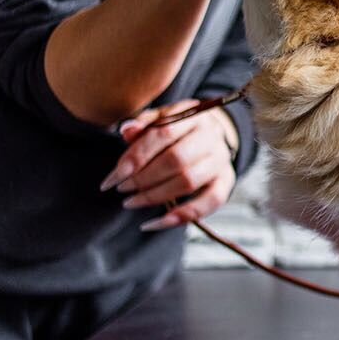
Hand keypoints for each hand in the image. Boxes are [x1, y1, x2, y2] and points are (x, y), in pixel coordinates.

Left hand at [101, 100, 239, 231]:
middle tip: (122, 189)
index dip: (136, 157)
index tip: (112, 178)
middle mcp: (212, 137)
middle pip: (176, 160)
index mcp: (194, 116)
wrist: (210, 135)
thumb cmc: (178, 129)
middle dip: (143, 179)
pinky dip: (182, 216)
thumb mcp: (160, 118)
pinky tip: (157, 223)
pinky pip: (209, 203)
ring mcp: (221, 160)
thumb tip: (126, 130)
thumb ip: (143, 124)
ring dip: (155, 196)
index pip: (163, 134)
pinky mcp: (226, 181)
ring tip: (132, 202)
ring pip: (188, 182)